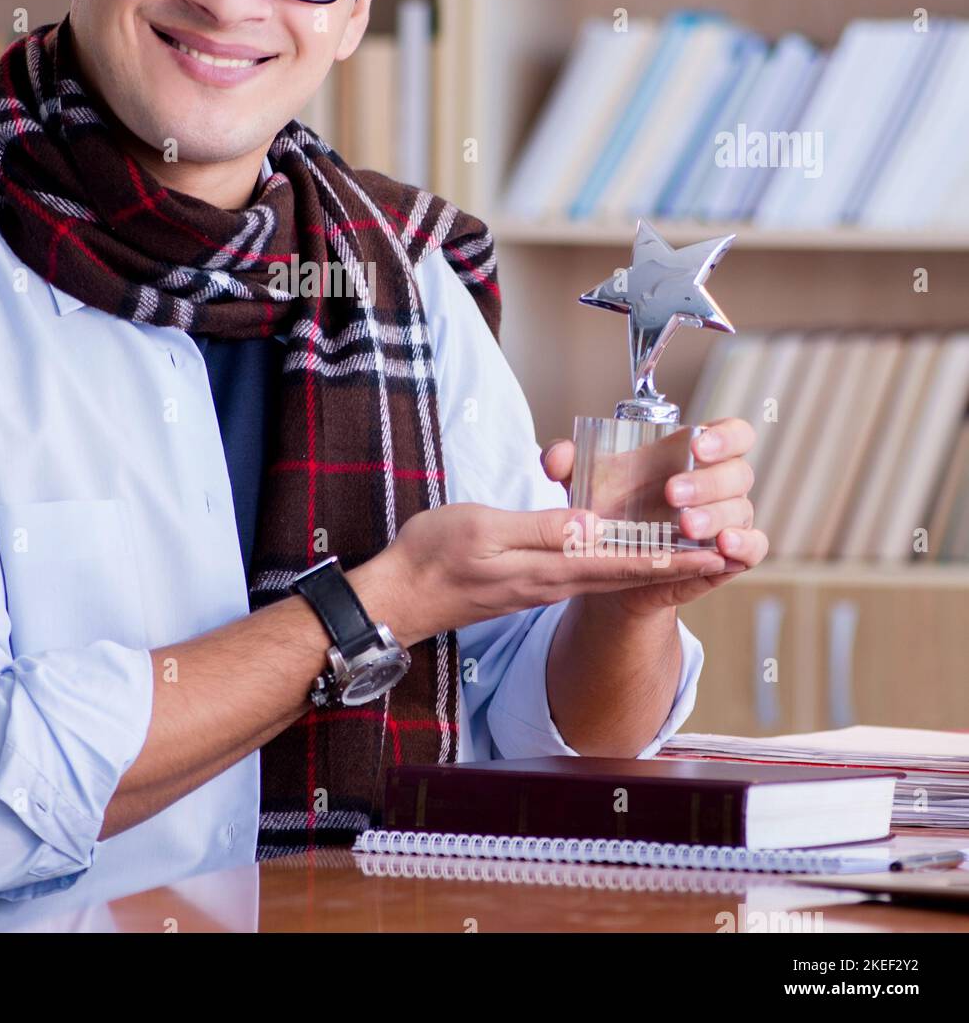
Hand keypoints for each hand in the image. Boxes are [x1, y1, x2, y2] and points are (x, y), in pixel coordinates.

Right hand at [372, 500, 734, 647]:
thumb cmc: (432, 558)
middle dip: (679, 564)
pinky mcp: (526, 583)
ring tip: (693, 552)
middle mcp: (553, 582)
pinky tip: (627, 553)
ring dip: (654, 564)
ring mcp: (540, 586)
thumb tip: (592, 523)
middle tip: (726, 553)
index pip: (625, 564)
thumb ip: (539, 528)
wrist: (397, 599)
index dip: (675, 559)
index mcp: (548, 568)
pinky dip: (620, 563)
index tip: (719, 554)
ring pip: (610, 573)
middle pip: (628, 573)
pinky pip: (586, 572)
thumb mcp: (483, 530)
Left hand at [539, 416, 767, 615]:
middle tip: (673, 493)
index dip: (725, 437)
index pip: (733, 434)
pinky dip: (742, 545)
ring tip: (685, 525)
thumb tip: (556, 456)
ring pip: (742, 510)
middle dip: (708, 482)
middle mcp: (719, 484)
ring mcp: (730, 518)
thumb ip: (567, 461)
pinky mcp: (732, 554)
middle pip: (739, 472)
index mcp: (694, 455)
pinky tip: (720, 547)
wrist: (612, 564)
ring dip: (715, 515)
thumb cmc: (609, 509)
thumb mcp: (586, 482)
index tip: (696, 446)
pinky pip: (754, 547)